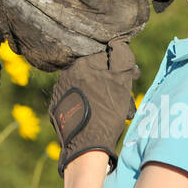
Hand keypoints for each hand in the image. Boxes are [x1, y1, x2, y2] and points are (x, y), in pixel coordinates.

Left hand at [49, 39, 139, 177]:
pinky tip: (97, 116)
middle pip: (94, 74)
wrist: (86, 145)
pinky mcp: (55, 107)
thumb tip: (118, 42)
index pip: (105, 59)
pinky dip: (87, 105)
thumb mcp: (121, 82)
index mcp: (81, 64)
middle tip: (122, 99)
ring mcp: (59, 92)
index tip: (133, 79)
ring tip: (111, 111)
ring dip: (98, 94)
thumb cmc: (107, 112)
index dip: (121, 69)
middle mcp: (66, 75)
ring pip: (85, 88)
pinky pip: (76, 101)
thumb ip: (121, 57)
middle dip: (110, 83)